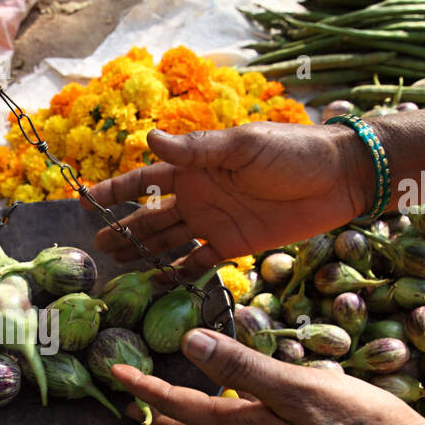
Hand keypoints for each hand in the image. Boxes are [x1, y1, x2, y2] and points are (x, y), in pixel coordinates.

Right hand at [85, 124, 375, 275]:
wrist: (339, 178)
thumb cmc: (293, 151)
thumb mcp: (242, 146)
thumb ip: (196, 149)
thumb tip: (148, 139)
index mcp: (195, 167)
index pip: (144, 180)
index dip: (115, 191)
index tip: (85, 202)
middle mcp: (198, 195)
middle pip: (150, 216)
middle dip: (123, 229)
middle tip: (96, 248)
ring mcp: (214, 222)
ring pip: (168, 241)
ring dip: (144, 252)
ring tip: (117, 266)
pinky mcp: (235, 245)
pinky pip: (199, 263)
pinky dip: (179, 275)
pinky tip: (159, 285)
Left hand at [111, 328, 424, 424]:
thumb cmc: (355, 423)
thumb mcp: (296, 388)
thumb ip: (242, 367)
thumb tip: (190, 341)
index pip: (176, 404)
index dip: (142, 387)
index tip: (113, 371)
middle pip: (184, 424)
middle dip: (151, 407)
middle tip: (125, 391)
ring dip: (178, 414)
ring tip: (155, 400)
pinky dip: (209, 415)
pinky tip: (218, 405)